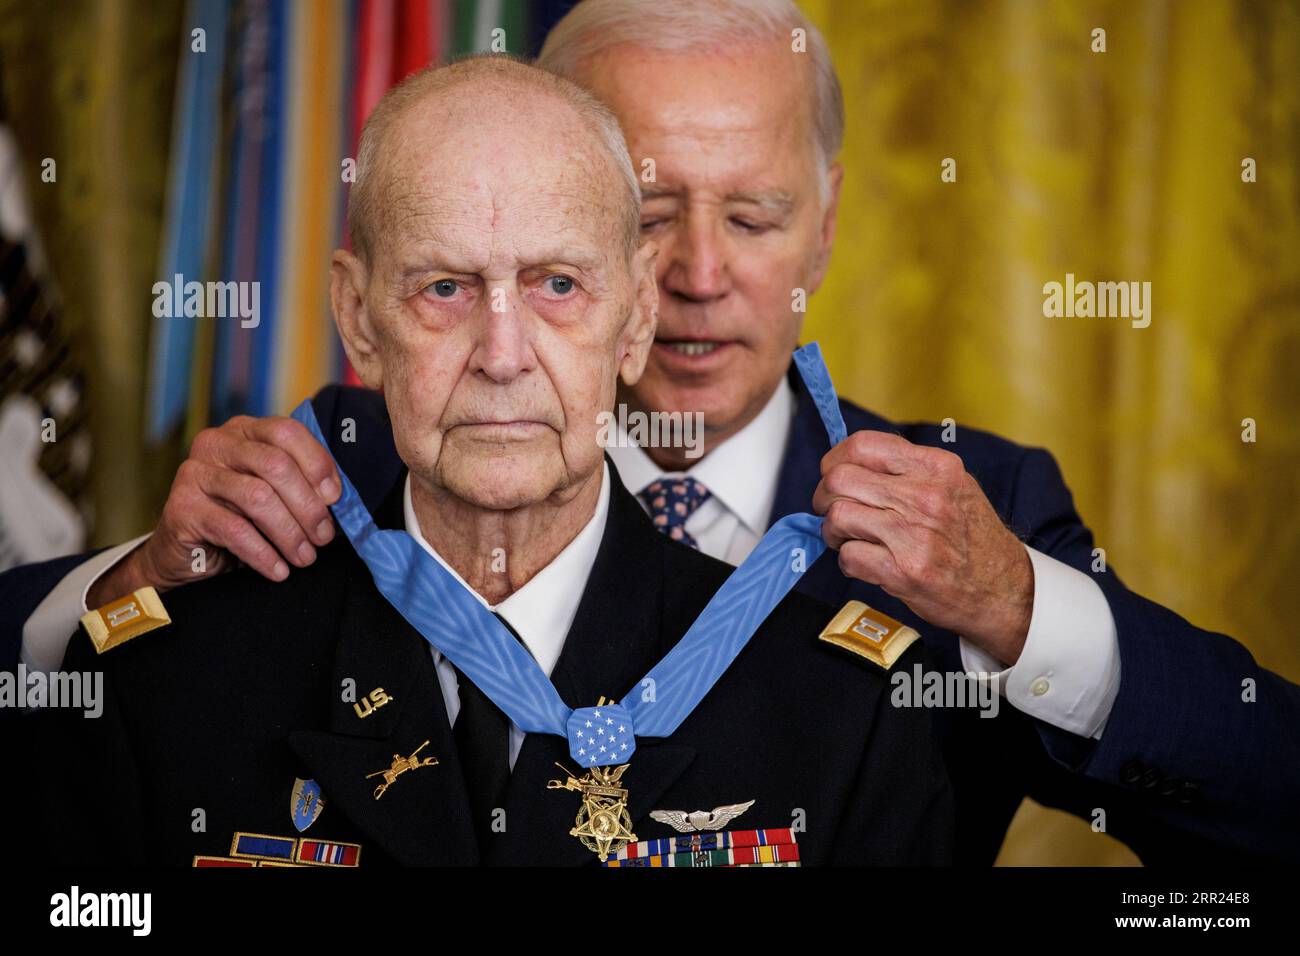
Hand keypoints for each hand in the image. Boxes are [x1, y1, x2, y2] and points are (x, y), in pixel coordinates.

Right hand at [87, 416, 339, 607]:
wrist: (185, 555)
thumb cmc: (239, 520)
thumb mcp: (272, 494)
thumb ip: (299, 484)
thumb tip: (336, 497)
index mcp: (243, 431)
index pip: (287, 432)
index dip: (317, 463)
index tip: (335, 498)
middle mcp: (216, 444)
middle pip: (275, 465)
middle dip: (308, 506)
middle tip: (324, 537)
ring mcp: (195, 473)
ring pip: (258, 498)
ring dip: (290, 533)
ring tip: (305, 557)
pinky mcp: (181, 507)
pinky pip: (235, 530)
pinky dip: (264, 554)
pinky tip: (279, 570)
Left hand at [812, 430, 1033, 664]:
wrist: (1004, 590)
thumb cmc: (972, 538)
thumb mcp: (953, 485)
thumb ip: (908, 469)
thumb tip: (850, 462)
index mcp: (936, 467)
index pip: (862, 445)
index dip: (835, 459)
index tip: (832, 473)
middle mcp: (925, 496)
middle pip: (840, 479)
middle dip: (823, 496)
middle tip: (829, 509)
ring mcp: (914, 534)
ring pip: (838, 516)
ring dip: (832, 530)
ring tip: (845, 538)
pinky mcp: (904, 572)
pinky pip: (849, 556)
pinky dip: (847, 560)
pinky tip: (862, 562)